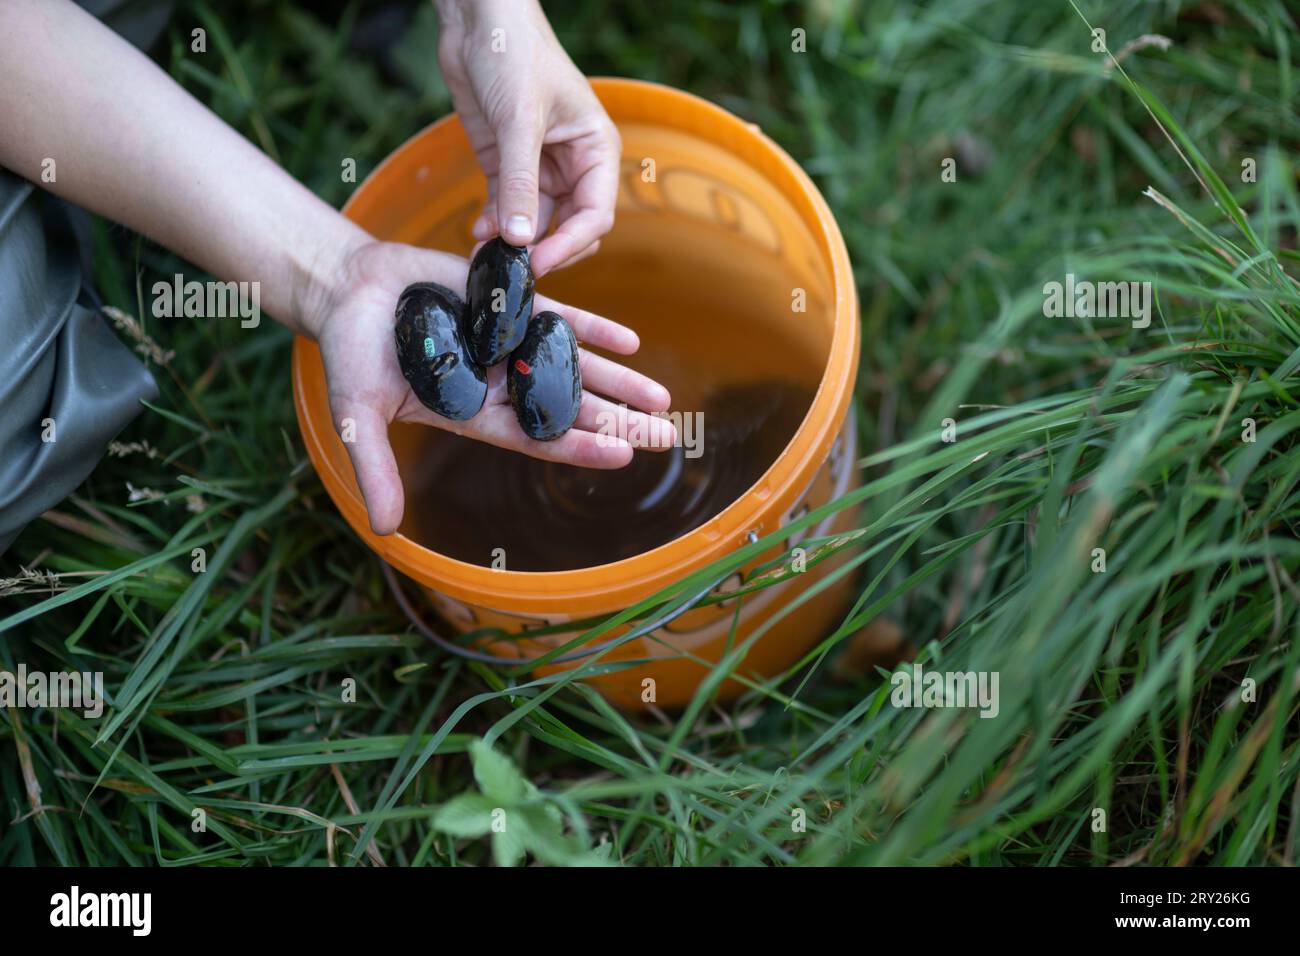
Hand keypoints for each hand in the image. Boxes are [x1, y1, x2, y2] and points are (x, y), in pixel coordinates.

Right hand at [302, 238, 674, 535]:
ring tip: (663, 397)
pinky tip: (630, 341)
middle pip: (570, 407)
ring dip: (620, 379)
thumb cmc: (350, 351)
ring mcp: (510, 343)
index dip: (579, 447)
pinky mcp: (510, 304)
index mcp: (474, 413)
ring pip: (575, 365)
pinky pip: (561, 317)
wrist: (347, 287)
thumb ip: (374, 467)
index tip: (622, 457)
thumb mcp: (356, 412)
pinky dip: (594, 328)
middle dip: (617, 422)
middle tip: (665, 437)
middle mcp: (501, 383)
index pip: (537, 438)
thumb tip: (384, 532)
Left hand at [434, 0, 620, 275]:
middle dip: (542, 248)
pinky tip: (478, 233)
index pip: (595, 215)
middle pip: (569, 227)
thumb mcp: (520, 121)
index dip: (569, 245)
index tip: (536, 262)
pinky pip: (507, 208)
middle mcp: (574, 164)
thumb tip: (521, 240)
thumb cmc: (515, 54)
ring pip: (535, 223)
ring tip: (484, 253)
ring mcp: (539, 167)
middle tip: (511, 266)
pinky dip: (495, 224)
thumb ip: (520, 184)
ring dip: (512, 240)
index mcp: (596, 150)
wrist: (478, 20)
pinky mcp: (506, 165)